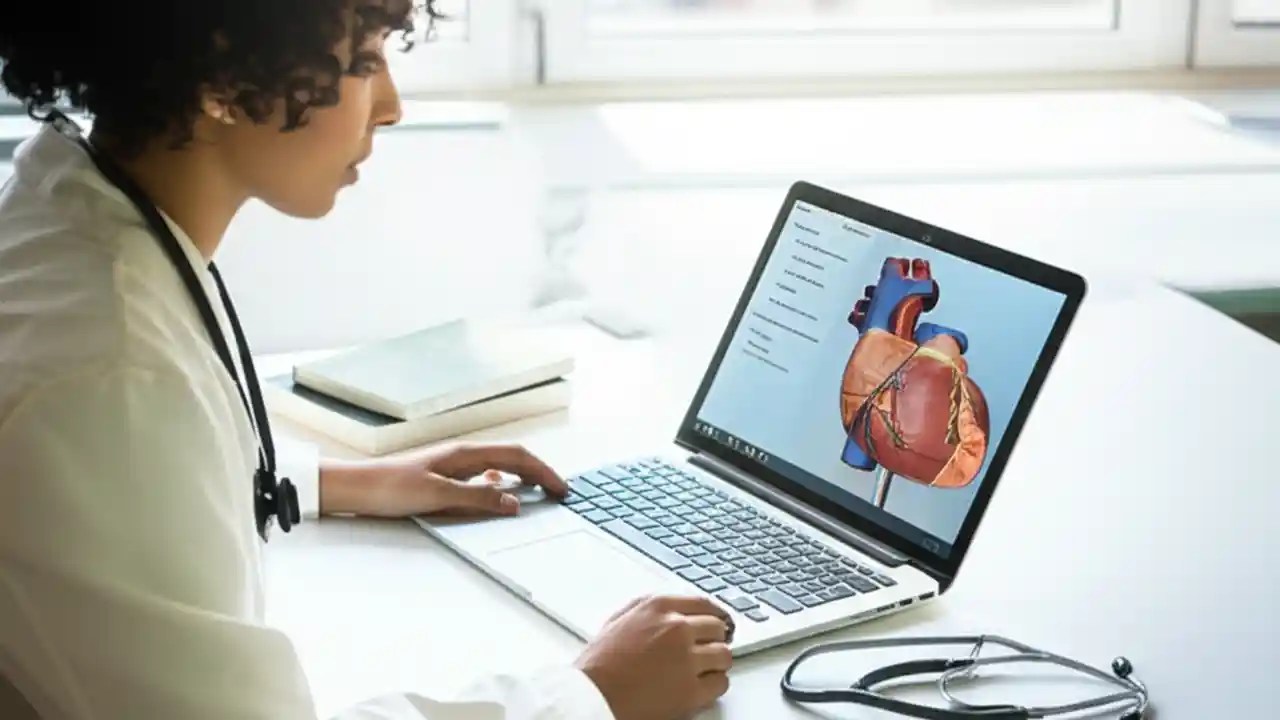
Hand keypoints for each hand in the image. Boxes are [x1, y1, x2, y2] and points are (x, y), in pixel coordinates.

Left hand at [319, 442, 568, 517]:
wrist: (355, 487)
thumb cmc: (390, 487)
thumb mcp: (438, 496)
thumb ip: (478, 500)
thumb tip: (514, 503)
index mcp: (465, 454)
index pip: (517, 456)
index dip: (543, 471)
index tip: (561, 488)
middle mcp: (462, 454)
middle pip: (512, 457)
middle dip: (539, 472)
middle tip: (558, 491)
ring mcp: (453, 464)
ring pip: (499, 465)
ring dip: (522, 476)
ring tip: (538, 491)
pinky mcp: (443, 475)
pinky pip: (483, 475)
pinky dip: (501, 483)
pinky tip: (498, 493)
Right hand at [575, 595, 733, 719]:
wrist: (591, 697)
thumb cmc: (598, 665)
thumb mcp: (618, 621)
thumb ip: (648, 610)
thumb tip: (672, 610)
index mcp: (658, 607)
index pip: (703, 603)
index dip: (715, 614)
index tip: (720, 622)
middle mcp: (676, 628)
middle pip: (717, 628)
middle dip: (713, 640)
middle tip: (706, 650)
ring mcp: (686, 660)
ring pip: (724, 655)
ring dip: (715, 663)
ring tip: (701, 671)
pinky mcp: (691, 691)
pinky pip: (720, 684)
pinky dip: (713, 687)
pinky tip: (699, 688)